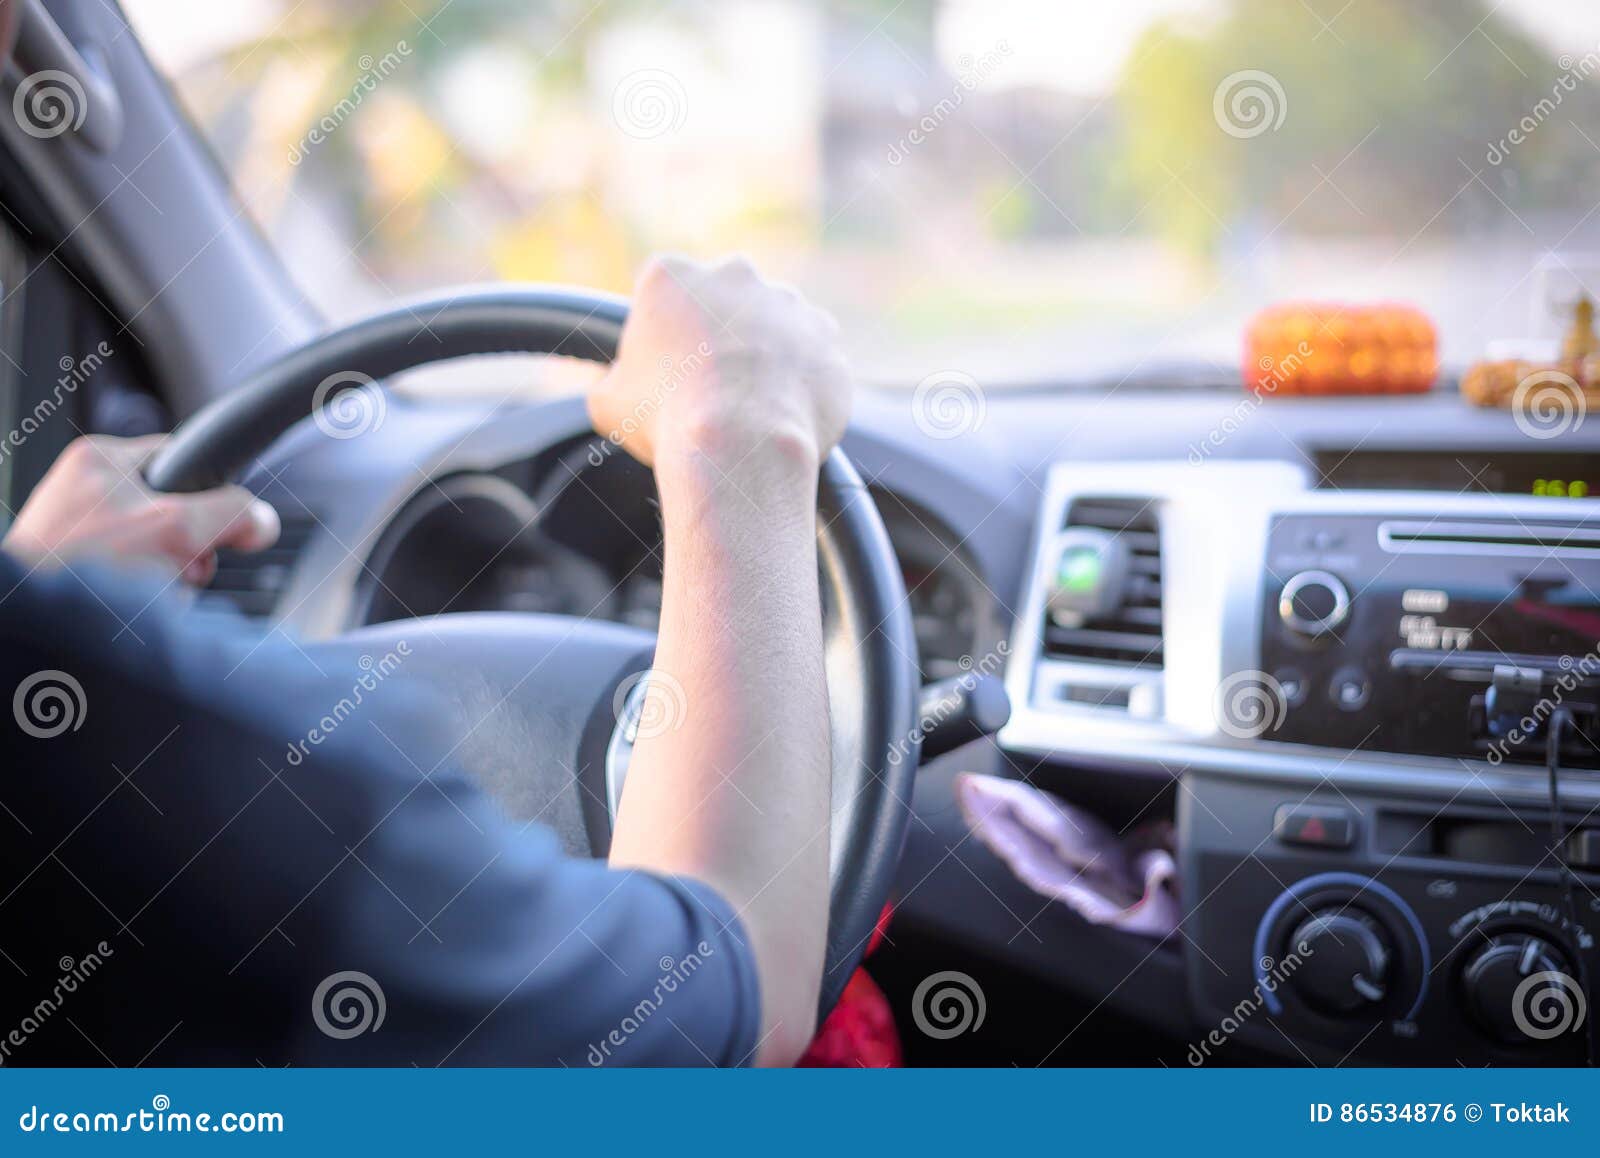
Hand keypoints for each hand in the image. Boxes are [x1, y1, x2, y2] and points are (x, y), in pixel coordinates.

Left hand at [2, 435, 279, 585]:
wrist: (28, 626)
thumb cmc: (77, 571)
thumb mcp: (172, 528)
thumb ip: (227, 514)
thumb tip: (261, 519)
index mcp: (100, 459)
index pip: (181, 458)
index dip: (212, 491)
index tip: (221, 524)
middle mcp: (84, 490)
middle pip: (176, 509)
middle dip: (190, 547)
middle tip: (181, 568)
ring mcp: (77, 532)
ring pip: (158, 547)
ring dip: (171, 576)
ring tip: (153, 593)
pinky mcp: (78, 570)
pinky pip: (135, 576)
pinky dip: (146, 594)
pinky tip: (135, 608)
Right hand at [587, 256, 850, 473]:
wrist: (742, 445)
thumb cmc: (668, 420)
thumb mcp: (608, 404)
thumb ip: (613, 382)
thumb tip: (617, 389)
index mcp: (672, 276)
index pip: (664, 295)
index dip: (663, 336)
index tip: (666, 371)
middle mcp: (734, 275)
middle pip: (723, 302)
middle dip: (719, 336)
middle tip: (710, 389)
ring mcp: (788, 303)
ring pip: (773, 326)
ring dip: (765, 356)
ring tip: (751, 409)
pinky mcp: (826, 337)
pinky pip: (812, 358)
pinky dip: (802, 381)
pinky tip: (784, 415)